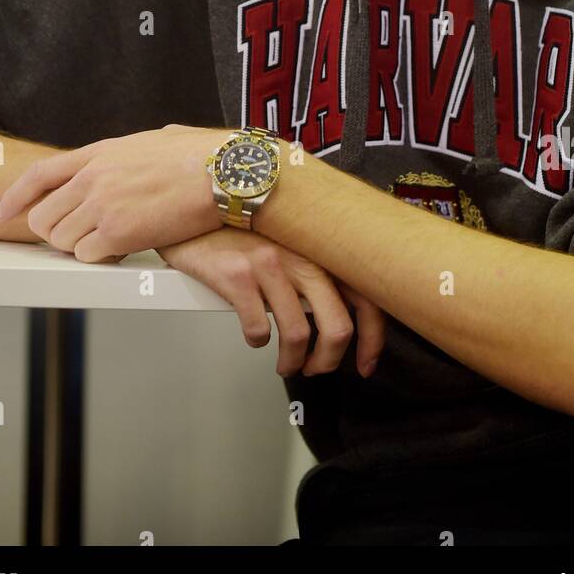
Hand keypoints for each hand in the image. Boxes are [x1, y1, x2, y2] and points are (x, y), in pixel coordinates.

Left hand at [0, 124, 231, 261]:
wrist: (224, 172)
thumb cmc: (202, 156)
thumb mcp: (154, 141)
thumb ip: (130, 153)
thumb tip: (140, 154)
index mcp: (99, 153)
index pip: (39, 175)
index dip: (14, 197)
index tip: (1, 213)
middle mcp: (92, 178)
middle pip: (43, 218)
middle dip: (56, 234)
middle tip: (81, 238)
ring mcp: (102, 206)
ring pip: (62, 242)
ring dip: (81, 248)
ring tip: (111, 242)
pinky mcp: (118, 234)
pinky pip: (88, 257)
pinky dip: (102, 259)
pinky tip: (126, 249)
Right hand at [157, 227, 385, 377]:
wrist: (201, 205)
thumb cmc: (248, 228)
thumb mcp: (293, 242)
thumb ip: (318, 270)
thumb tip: (340, 315)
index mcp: (322, 250)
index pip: (367, 300)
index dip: (373, 341)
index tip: (364, 363)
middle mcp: (303, 256)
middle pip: (337, 327)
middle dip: (328, 361)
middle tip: (316, 368)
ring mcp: (271, 265)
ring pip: (297, 335)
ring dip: (291, 362)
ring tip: (284, 364)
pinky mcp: (239, 276)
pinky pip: (257, 329)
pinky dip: (257, 341)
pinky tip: (254, 335)